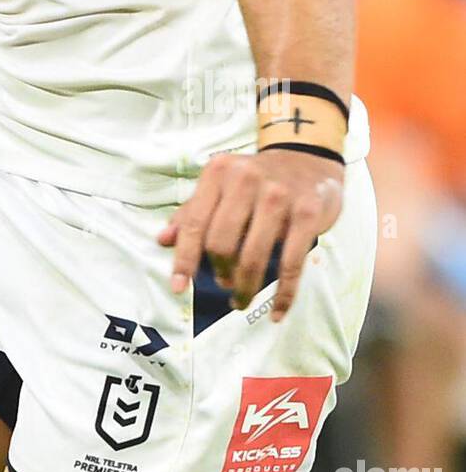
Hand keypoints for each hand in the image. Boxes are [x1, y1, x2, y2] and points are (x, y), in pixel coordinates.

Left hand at [157, 149, 343, 321]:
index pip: (194, 222)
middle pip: (221, 243)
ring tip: (241, 299)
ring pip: (252, 257)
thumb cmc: (255, 180)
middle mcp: (246, 179)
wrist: (306, 159)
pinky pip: (292, 264)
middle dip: (220, 272)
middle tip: (224, 284)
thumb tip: (163, 240)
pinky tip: (277, 312)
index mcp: (218, 172)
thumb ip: (192, 212)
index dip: (184, 259)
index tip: (178, 287)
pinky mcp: (307, 213)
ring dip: (245, 287)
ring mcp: (279, 196)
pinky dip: (283, 294)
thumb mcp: (220, 185)